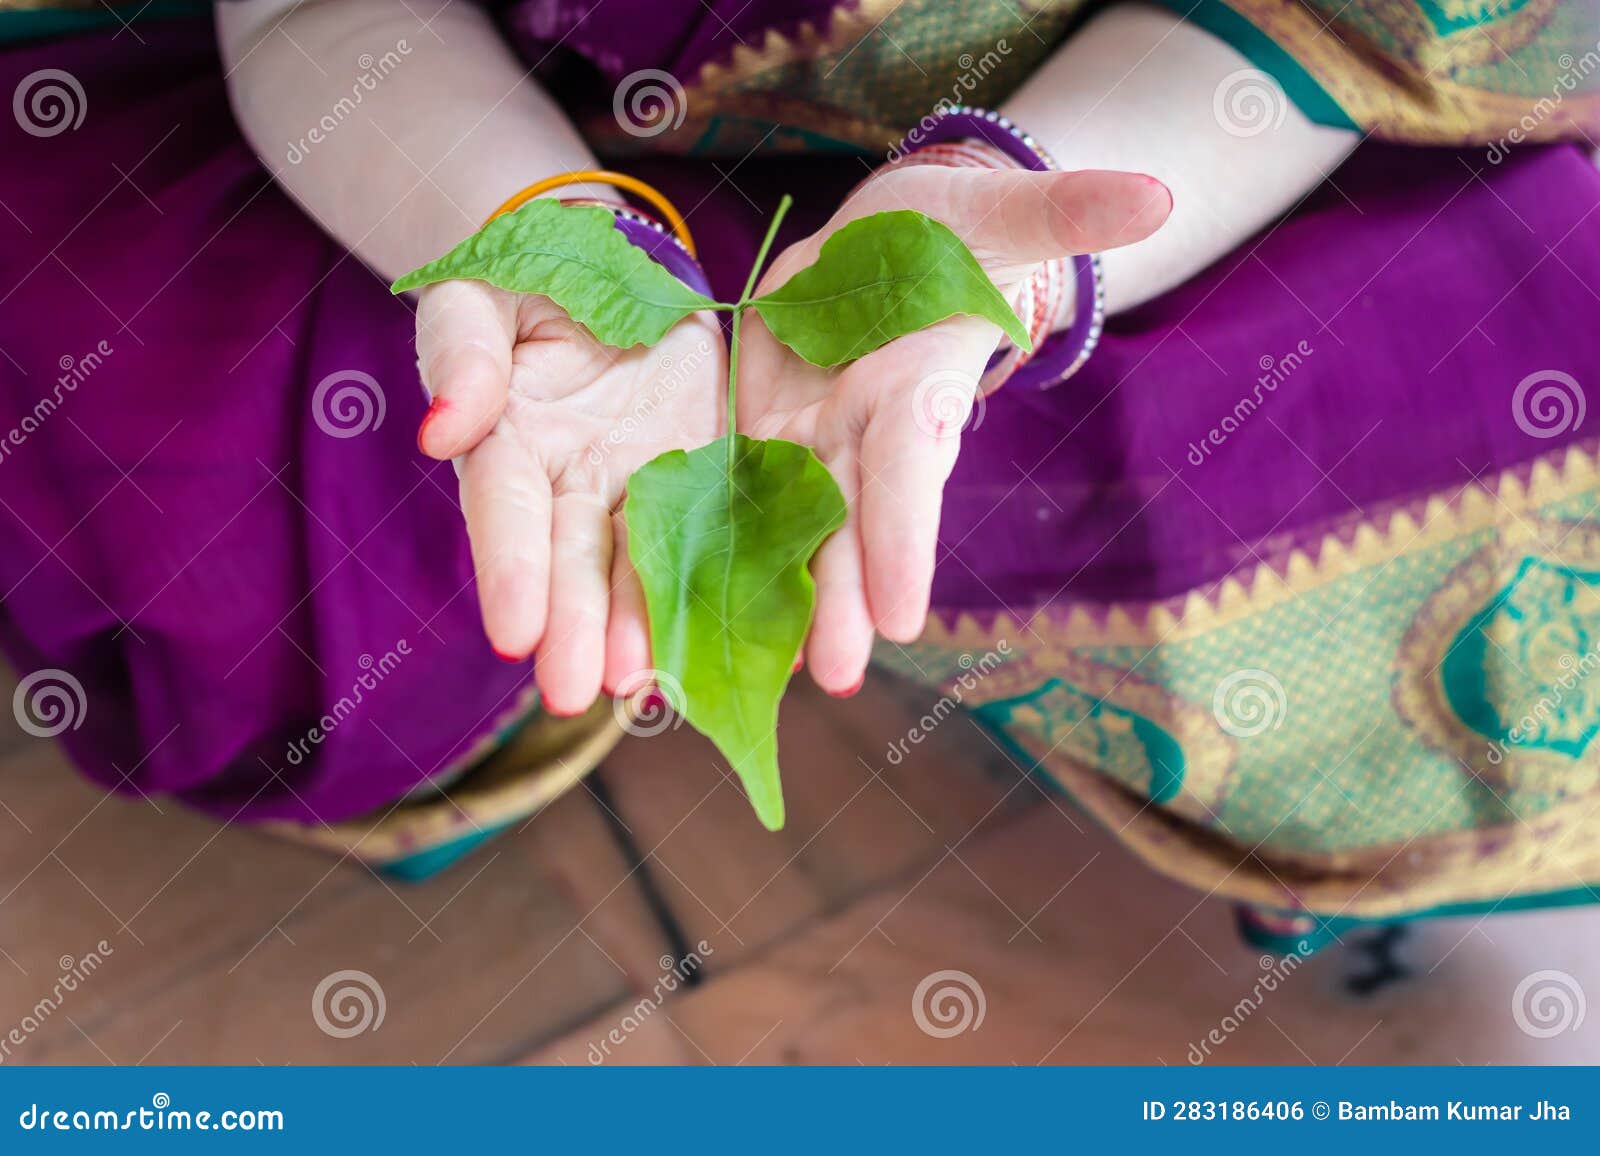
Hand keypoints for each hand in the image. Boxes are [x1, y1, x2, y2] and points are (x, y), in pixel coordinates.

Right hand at [415, 278, 723, 714]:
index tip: (515, 636)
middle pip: (574, 562)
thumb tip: (441, 431)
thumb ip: (463, 358)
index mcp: (508, 445)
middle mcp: (571, 485)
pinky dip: (724, 582)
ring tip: (651, 684)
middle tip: (584, 694)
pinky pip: (715, 531)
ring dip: (643, 625)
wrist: (615, 258)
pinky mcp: (704, 474)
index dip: (509, 573)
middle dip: (578, 627)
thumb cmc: (527, 274)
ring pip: (642, 565)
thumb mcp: (481, 297)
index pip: (505, 514)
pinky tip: (736, 633)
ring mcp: (640, 486)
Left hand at [737, 164, 1170, 693]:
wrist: (890, 252)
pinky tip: (660, 611)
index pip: (910, 474)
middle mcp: (860, 440)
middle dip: (840, 602)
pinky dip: (691, 550)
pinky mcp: (753, 435)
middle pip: (845, 529)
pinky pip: (719, 497)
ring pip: (779, 533)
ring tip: (739, 675)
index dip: (905, 539)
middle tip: (831, 677)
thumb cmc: (958, 235)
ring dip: (760, 600)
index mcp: (915, 394)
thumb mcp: (1006, 216)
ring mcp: (805, 446)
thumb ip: (1065, 213)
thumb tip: (1156, 197)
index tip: (904, 614)